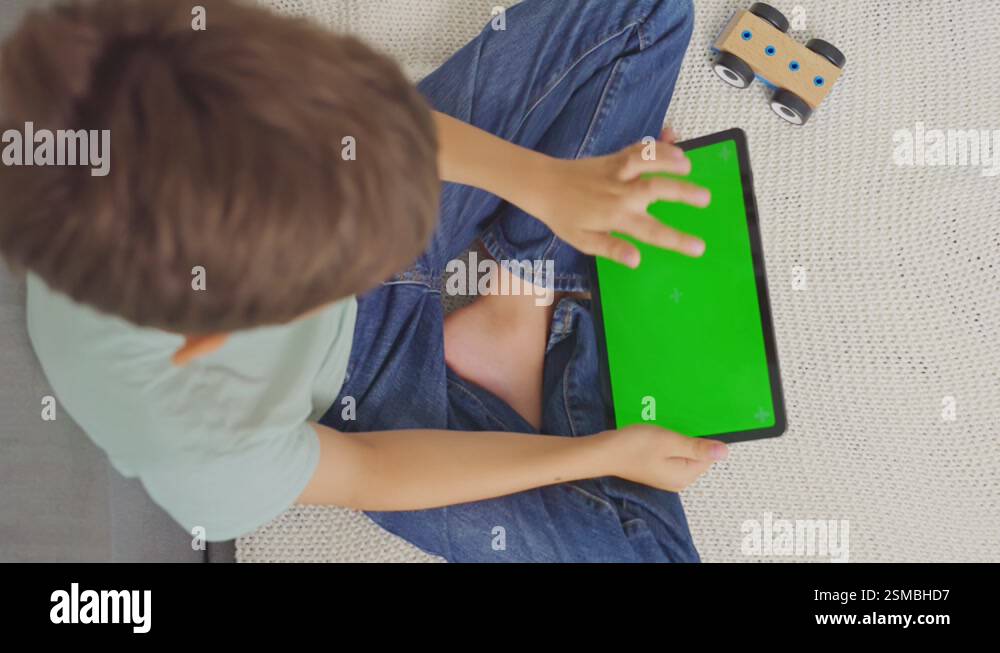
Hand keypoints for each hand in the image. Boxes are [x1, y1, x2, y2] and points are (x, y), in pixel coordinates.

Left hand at [526, 128, 710, 267]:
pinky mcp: (615, 158)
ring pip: (646, 161)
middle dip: (683, 193)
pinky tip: (674, 140)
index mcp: (614, 217)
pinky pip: (638, 149)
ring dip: (669, 159)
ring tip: (689, 163)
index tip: (699, 247)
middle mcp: (619, 192)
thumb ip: (612, 249)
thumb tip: (637, 260)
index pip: (651, 231)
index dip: (677, 239)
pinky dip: (656, 144)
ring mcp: (617, 171)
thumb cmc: (565, 217)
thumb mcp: (584, 241)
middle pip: (656, 190)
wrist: (544, 185)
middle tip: (706, 197)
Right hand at [601, 424, 727, 491]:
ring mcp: (668, 478)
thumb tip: (725, 452)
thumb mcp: (669, 442)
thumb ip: (698, 448)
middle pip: (697, 457)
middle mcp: (679, 481)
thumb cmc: (634, 446)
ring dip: (675, 442)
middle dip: (686, 441)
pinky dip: (666, 446)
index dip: (697, 440)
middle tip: (666, 434)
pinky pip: (672, 457)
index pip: (708, 456)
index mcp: (685, 476)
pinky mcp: (658, 472)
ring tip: (658, 437)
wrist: (604, 452)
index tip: (679, 433)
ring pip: (684, 455)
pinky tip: (653, 441)